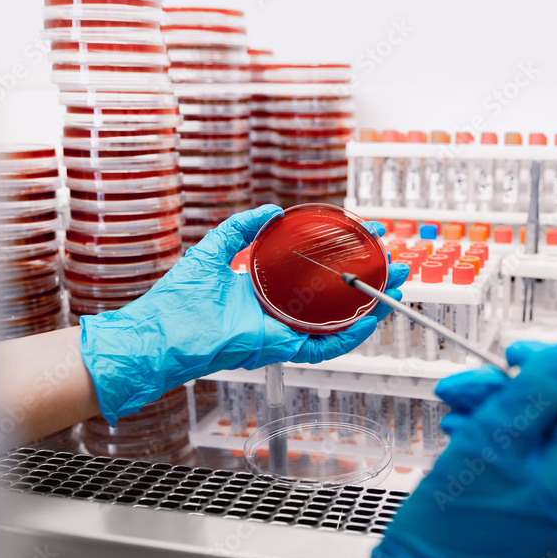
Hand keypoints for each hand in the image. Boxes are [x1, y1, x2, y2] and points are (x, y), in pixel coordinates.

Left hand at [80, 205, 408, 424]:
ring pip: (339, 322)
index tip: (366, 233)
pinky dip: (349, 336)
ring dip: (371, 306)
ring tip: (396, 287)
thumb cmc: (178, 300)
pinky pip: (323, 347)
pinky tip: (371, 319)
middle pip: (337, 297)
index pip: (317, 272)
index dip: (344, 253)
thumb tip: (273, 209)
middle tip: (396, 262)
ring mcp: (284, 331)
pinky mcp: (281, 348)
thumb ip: (241, 228)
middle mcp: (282, 312)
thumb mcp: (213, 250)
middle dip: (370, 280)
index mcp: (269, 291)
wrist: (160, 333)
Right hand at [339, 342, 556, 557]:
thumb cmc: (454, 526)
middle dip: (516, 387)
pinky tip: (466, 434)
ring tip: (460, 412)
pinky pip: (532, 451)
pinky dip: (498, 434)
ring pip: (544, 424)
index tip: (522, 360)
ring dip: (499, 407)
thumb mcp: (493, 439)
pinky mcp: (544, 501)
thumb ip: (537, 389)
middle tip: (474, 386)